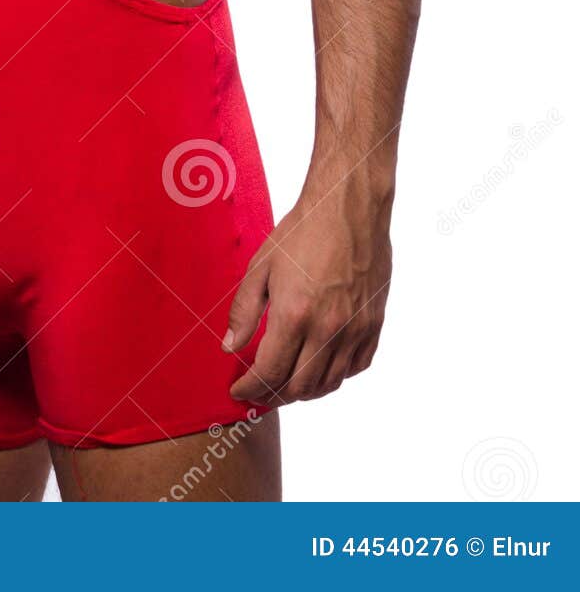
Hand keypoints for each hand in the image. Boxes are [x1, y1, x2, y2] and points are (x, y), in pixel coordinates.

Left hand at [225, 182, 390, 405]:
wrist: (348, 208)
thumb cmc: (302, 231)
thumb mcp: (261, 266)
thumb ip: (244, 311)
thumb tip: (230, 346)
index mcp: (295, 315)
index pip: (269, 373)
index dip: (250, 389)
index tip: (239, 391)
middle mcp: (328, 329)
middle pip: (300, 387)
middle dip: (275, 395)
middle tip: (260, 391)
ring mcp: (355, 329)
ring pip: (329, 383)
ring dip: (305, 391)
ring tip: (287, 384)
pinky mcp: (374, 323)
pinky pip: (357, 366)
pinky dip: (336, 375)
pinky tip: (321, 367)